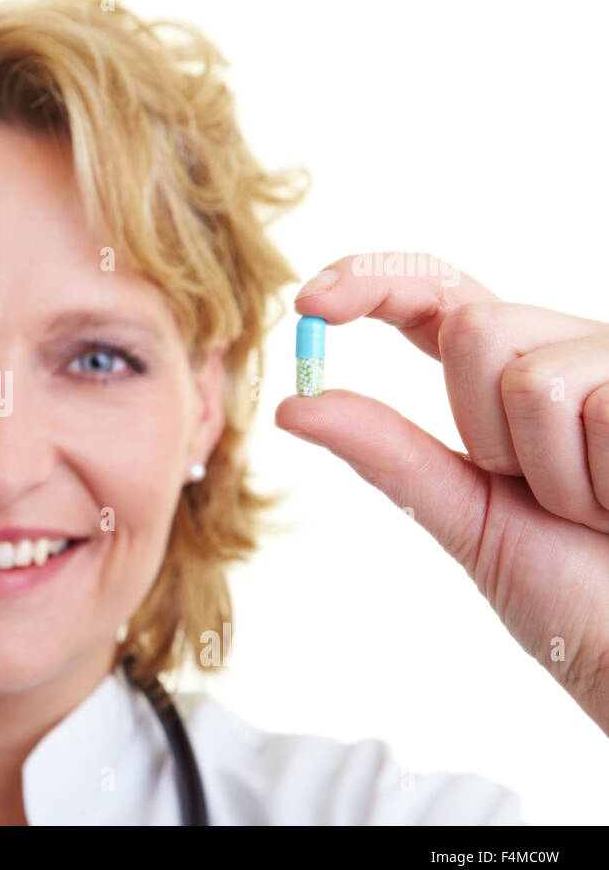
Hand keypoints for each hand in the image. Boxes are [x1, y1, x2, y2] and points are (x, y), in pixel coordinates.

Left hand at [275, 253, 608, 734]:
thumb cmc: (575, 587)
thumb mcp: (466, 513)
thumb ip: (387, 452)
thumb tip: (293, 407)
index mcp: (514, 375)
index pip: (437, 296)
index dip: (374, 281)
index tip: (311, 305)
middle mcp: (572, 353)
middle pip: (473, 329)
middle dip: (487, 430)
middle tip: (544, 494)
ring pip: (531, 380)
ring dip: (555, 473)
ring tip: (603, 510)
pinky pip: (601, 408)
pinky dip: (606, 483)